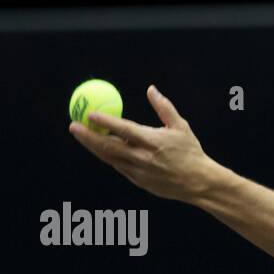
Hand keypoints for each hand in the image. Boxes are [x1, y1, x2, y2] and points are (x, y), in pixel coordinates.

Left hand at [69, 85, 215, 201]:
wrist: (199, 183)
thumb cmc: (191, 152)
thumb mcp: (181, 127)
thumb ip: (164, 108)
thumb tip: (151, 89)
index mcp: (153, 142)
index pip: (124, 130)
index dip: (106, 121)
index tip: (90, 113)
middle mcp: (143, 158)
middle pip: (109, 146)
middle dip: (88, 136)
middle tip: (74, 125)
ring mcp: (139, 172)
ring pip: (109, 158)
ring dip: (93, 146)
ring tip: (80, 134)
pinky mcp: (139, 181)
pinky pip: (118, 166)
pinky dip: (108, 156)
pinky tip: (99, 147)